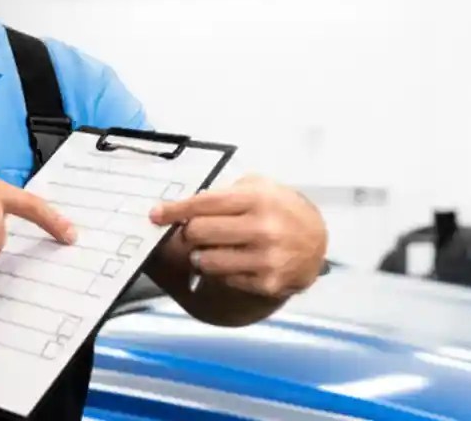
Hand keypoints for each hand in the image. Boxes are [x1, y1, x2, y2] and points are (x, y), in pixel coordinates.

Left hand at [150, 175, 327, 299]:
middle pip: (199, 233)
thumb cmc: (278, 209)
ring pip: (206, 260)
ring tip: (213, 248)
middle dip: (189, 233)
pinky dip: (221, 271)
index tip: (155, 215)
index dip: (175, 210)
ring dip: (201, 255)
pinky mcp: (268, 283)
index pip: (204, 203)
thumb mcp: (259, 187)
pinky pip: (224, 279)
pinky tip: (234, 261)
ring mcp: (266, 258)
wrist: (315, 242)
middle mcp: (263, 227)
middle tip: (193, 232)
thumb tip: (182, 208)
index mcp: (258, 198)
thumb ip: (224, 193)